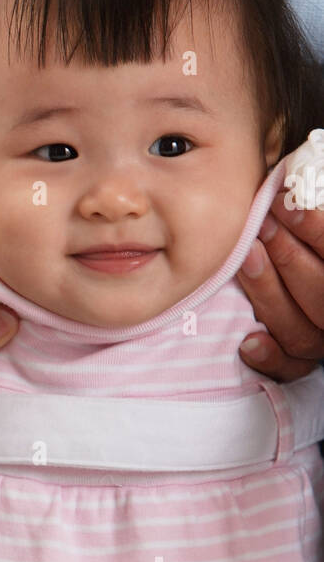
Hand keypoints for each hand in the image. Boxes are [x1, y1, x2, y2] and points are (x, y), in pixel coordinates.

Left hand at [237, 186, 323, 379]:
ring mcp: (319, 343)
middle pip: (321, 293)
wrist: (288, 286)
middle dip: (288, 256)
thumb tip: (287, 191)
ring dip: (269, 292)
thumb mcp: (302, 237)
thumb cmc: (293, 251)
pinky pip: (287, 369)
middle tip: (259, 226)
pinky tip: (248, 342)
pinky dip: (269, 357)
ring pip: (299, 330)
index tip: (287, 205)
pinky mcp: (295, 365)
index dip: (316, 231)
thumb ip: (301, 221)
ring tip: (245, 258)